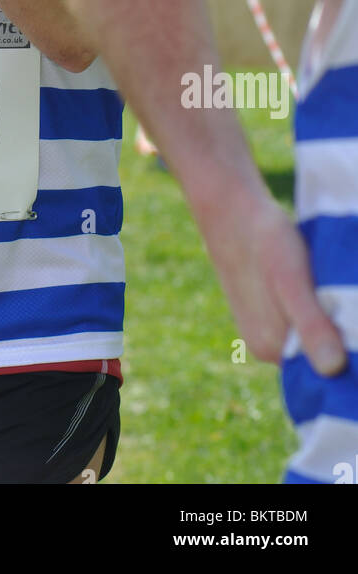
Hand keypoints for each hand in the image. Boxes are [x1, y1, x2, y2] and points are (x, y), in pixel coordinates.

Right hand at [196, 187, 347, 374]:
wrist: (233, 208)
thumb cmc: (265, 240)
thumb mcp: (292, 280)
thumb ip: (311, 325)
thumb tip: (333, 370)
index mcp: (271, 349)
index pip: (327, 368)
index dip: (349, 347)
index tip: (353, 316)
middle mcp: (266, 348)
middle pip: (319, 351)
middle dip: (338, 329)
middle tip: (341, 292)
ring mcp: (265, 328)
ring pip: (312, 333)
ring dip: (328, 315)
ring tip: (328, 283)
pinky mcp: (266, 310)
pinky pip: (300, 318)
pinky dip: (314, 303)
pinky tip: (315, 280)